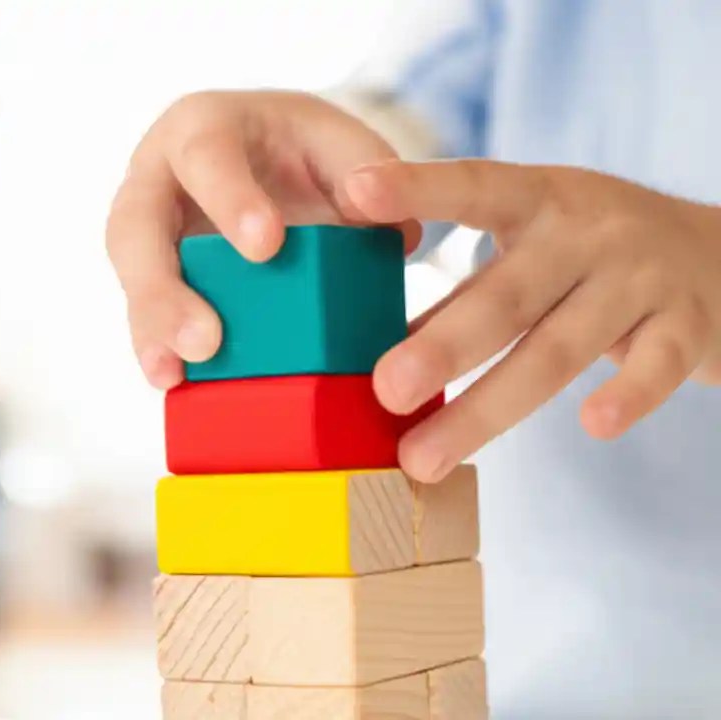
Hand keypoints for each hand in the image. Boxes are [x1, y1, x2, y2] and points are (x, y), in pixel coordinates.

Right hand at [106, 91, 418, 388]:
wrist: (274, 164)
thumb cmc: (304, 149)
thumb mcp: (339, 140)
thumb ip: (363, 166)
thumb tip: (377, 215)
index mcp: (201, 126)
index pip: (205, 156)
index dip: (229, 200)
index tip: (267, 247)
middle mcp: (155, 177)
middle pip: (135, 227)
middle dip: (163, 286)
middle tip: (206, 341)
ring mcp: (145, 232)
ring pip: (129, 278)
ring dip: (150, 329)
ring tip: (173, 376)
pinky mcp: (149, 280)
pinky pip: (143, 316)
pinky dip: (157, 351)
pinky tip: (176, 386)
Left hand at [340, 160, 720, 482]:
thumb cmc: (589, 256)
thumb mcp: (531, 249)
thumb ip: (461, 293)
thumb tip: (376, 355)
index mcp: (536, 200)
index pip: (473, 187)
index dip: (417, 187)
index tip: (355, 191)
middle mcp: (587, 232)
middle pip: (505, 296)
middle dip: (441, 348)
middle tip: (384, 390)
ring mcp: (640, 278)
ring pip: (558, 347)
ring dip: (486, 407)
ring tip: (424, 456)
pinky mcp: (688, 325)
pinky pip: (657, 365)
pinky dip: (628, 395)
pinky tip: (593, 425)